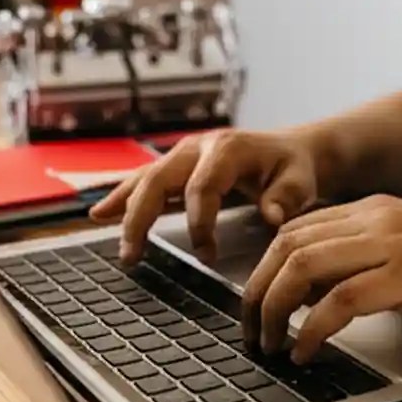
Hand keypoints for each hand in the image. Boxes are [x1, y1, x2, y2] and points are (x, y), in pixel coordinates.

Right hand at [88, 129, 320, 264]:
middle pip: (158, 179)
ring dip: (124, 209)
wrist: (291, 150)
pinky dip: (122, 197)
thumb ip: (287, 198)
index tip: (207, 255)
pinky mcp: (177, 165)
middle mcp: (198, 147)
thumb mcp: (301, 181)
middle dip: (140, 218)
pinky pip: (144, 180)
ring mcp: (184, 154)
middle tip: (132, 254)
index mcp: (227, 149)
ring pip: (144, 179)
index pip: (201, 187)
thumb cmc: (294, 168)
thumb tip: (272, 217)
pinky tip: (100, 214)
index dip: (199, 224)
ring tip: (106, 234)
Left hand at [241, 195, 401, 362]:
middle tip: (249, 332)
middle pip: (286, 245)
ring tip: (270, 345)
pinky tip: (307, 352)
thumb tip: (321, 297)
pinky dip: (312, 329)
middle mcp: (378, 216)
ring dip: (274, 310)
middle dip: (255, 291)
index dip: (263, 269)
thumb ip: (371, 263)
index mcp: (377, 209)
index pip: (296, 229)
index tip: (255, 306)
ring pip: (302, 266)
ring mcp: (394, 241)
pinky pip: (339, 299)